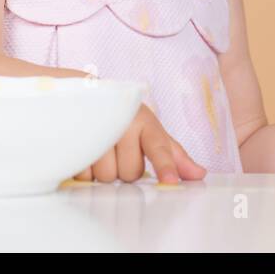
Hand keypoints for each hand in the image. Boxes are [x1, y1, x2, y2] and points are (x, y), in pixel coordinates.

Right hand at [74, 103, 207, 183]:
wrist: (81, 91)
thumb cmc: (123, 116)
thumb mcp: (149, 129)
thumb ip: (172, 154)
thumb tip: (200, 174)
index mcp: (144, 120)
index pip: (157, 146)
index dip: (165, 165)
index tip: (171, 181)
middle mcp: (122, 123)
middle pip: (130, 173)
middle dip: (123, 166)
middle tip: (117, 146)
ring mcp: (96, 130)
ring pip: (106, 176)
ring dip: (102, 169)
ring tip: (98, 146)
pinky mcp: (74, 139)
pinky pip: (84, 174)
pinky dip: (84, 168)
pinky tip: (83, 149)